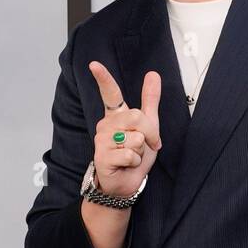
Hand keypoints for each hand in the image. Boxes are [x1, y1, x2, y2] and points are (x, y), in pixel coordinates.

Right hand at [88, 61, 162, 199]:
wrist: (127, 183)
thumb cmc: (135, 154)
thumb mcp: (148, 125)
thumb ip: (150, 100)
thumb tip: (153, 74)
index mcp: (116, 116)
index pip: (110, 93)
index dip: (103, 78)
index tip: (94, 64)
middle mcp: (105, 125)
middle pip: (137, 117)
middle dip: (150, 134)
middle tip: (145, 145)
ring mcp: (101, 141)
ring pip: (136, 137)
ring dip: (141, 151)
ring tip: (131, 156)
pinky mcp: (102, 156)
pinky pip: (130, 154)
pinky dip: (134, 162)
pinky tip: (125, 165)